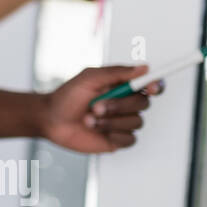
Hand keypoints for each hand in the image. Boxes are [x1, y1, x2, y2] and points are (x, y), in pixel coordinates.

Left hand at [38, 64, 163, 153]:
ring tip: (90, 119)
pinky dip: (113, 134)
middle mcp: (125, 103)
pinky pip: (130, 138)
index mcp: (121, 86)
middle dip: (119, 105)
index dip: (155, 85)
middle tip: (96, 106)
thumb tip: (142, 68)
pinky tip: (98, 130)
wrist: (51, 120)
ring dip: (111, 121)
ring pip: (136, 122)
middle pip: (143, 103)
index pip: (148, 84)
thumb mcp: (89, 78)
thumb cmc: (67, 97)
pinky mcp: (118, 139)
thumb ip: (116, 73)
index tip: (150, 87)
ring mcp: (122, 121)